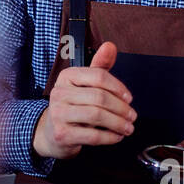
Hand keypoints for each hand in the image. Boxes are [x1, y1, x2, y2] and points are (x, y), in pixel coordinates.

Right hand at [33, 41, 136, 160]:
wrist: (51, 132)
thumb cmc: (73, 106)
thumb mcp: (85, 85)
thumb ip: (100, 66)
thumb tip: (110, 46)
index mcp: (67, 76)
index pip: (98, 76)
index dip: (118, 87)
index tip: (129, 98)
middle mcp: (59, 93)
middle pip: (99, 97)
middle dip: (121, 108)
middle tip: (132, 116)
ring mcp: (58, 114)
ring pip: (97, 116)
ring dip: (118, 123)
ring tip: (127, 127)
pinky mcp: (61, 134)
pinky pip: (93, 135)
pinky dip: (110, 137)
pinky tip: (116, 136)